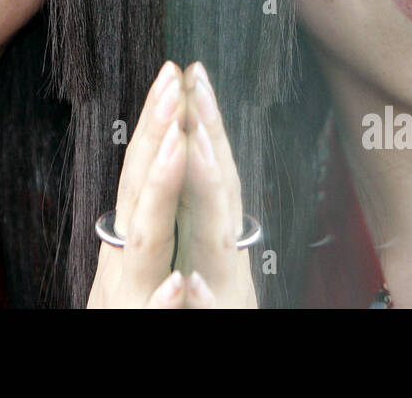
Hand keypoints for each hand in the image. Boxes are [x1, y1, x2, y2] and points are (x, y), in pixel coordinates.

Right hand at [87, 60, 190, 306]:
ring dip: (159, 191)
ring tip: (179, 145)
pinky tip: (180, 285)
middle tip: (173, 80)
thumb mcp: (136, 262)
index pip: (146, 168)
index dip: (160, 120)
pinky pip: (153, 317)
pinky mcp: (139, 330)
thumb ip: (143, 221)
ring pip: (144, 241)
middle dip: (159, 131)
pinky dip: (165, 300)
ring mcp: (130, 295)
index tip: (175, 72)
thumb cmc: (128, 311)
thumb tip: (157, 165)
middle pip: (140, 187)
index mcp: (131, 239)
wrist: (118, 345)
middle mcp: (125, 260)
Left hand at [174, 62, 257, 307]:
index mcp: (214, 239)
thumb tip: (192, 159)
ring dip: (206, 193)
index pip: (208, 170)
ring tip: (192, 143)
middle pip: (218, 190)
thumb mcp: (204, 256)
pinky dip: (196, 299)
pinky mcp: (215, 328)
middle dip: (207, 133)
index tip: (191, 73)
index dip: (203, 122)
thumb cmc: (203, 306)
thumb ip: (202, 214)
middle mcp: (224, 260)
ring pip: (215, 243)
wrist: (216, 339)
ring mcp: (222, 294)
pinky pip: (204, 316)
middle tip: (196, 82)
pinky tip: (187, 283)